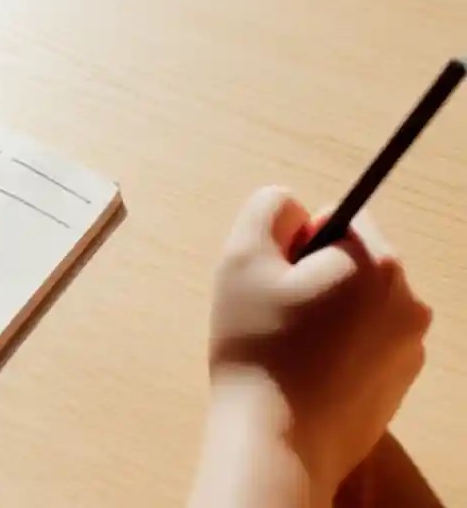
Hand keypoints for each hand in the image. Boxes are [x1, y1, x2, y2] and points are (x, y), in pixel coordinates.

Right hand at [195, 187, 430, 504]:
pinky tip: (306, 372)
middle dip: (313, 276)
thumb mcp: (241, 259)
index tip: (276, 278)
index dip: (296, 242)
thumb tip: (291, 208)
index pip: (339, 217)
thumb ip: (267, 210)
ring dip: (325, 312)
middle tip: (275, 313)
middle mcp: (408, 301)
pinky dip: (337, 348)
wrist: (279, 442)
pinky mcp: (400, 382)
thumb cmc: (258, 349)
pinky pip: (364, 342)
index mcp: (377, 264)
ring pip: (357, 303)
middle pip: (352, 261)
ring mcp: (410, 347)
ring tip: (288, 347)